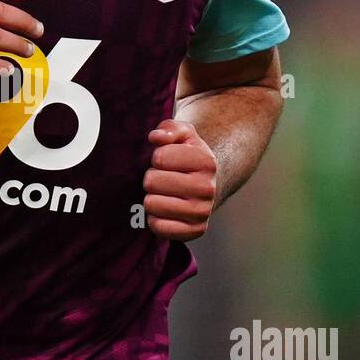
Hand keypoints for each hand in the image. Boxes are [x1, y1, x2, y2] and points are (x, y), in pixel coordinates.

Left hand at [143, 119, 217, 240]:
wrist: (206, 184)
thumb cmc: (187, 155)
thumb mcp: (182, 133)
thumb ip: (169, 128)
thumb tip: (156, 138)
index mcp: (206, 162)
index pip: (160, 157)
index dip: (157, 157)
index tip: (167, 160)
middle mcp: (207, 188)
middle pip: (152, 182)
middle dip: (152, 178)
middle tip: (163, 178)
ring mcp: (202, 212)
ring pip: (151, 204)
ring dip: (152, 198)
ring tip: (164, 194)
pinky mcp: (195, 231)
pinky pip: (158, 226)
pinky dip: (155, 218)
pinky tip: (164, 210)